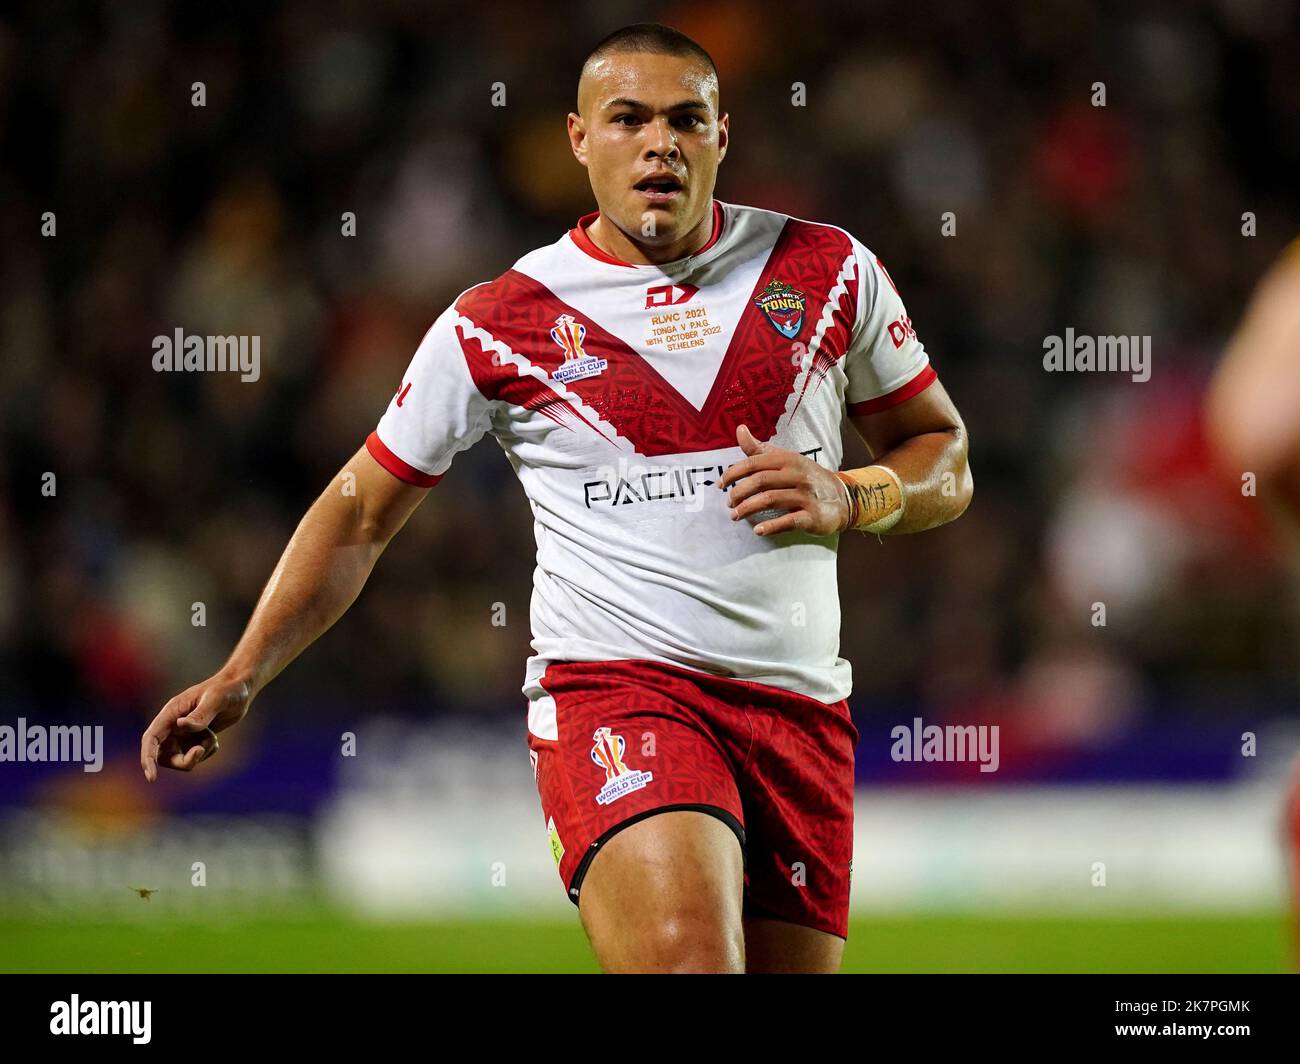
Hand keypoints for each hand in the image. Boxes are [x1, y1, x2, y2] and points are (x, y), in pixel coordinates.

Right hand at [140, 673, 254, 781]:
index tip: (152, 777)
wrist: (241, 689)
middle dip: (182, 760)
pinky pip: (195, 756)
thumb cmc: (228, 690)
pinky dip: (206, 752)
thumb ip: (201, 714)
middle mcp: (173, 724)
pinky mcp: (194, 739)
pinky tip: (215, 739)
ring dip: (197, 755)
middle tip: (202, 751)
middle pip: (164, 755)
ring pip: (180, 758)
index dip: (147, 758)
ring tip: (213, 738)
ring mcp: (183, 733)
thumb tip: (181, 725)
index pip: (151, 738)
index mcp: (172, 713)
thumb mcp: (217, 699)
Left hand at [719, 424, 848, 536]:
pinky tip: (757, 530)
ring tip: (735, 515)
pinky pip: (789, 520)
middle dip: (739, 492)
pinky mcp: (812, 516)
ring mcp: (806, 496)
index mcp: (789, 459)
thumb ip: (760, 449)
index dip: (734, 473)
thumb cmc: (806, 477)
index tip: (721, 484)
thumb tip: (740, 429)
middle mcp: (798, 475)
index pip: (755, 462)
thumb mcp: (785, 460)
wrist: (842, 497)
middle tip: (729, 503)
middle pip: (761, 480)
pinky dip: (771, 526)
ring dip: (748, 508)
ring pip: (771, 499)